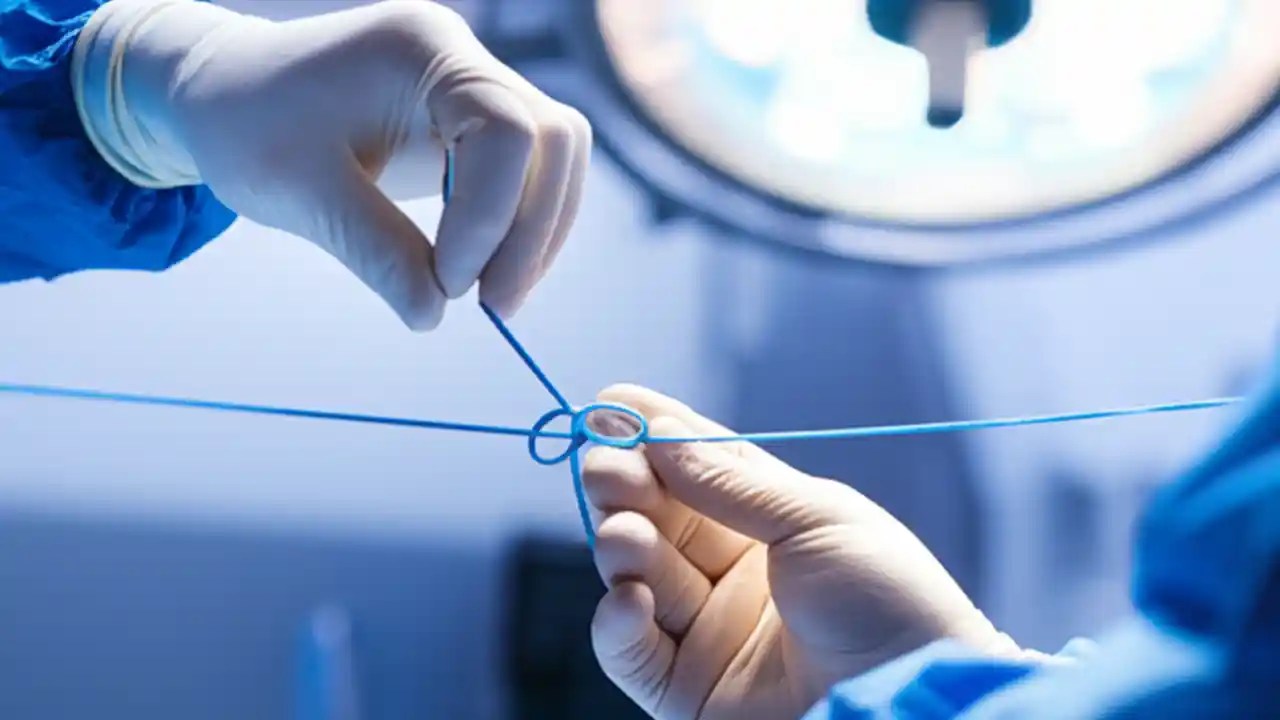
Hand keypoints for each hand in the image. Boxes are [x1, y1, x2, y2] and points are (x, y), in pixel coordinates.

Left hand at [74, 0, 589, 328]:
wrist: (225, 96)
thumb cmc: (247, 127)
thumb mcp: (299, 192)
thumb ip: (373, 250)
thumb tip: (432, 314)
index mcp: (421, 49)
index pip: (506, 132)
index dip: (492, 217)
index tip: (447, 285)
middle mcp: (462, 58)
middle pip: (553, 141)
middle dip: (533, 231)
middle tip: (494, 308)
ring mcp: (474, 88)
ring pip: (556, 159)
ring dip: (537, 234)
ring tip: (492, 298)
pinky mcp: (474, 125)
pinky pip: (531, 175)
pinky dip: (520, 228)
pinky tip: (484, 271)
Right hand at [583, 385, 1022, 718]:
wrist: (911, 701)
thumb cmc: (890, 603)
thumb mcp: (819, 520)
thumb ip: (731, 483)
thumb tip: (660, 434)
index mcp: (772, 524)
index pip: (700, 466)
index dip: (656, 432)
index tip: (610, 403)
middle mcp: (733, 573)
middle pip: (659, 516)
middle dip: (626, 484)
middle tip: (604, 466)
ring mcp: (706, 632)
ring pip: (638, 574)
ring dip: (621, 545)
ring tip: (624, 532)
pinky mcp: (684, 691)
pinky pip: (631, 651)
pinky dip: (617, 622)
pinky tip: (629, 597)